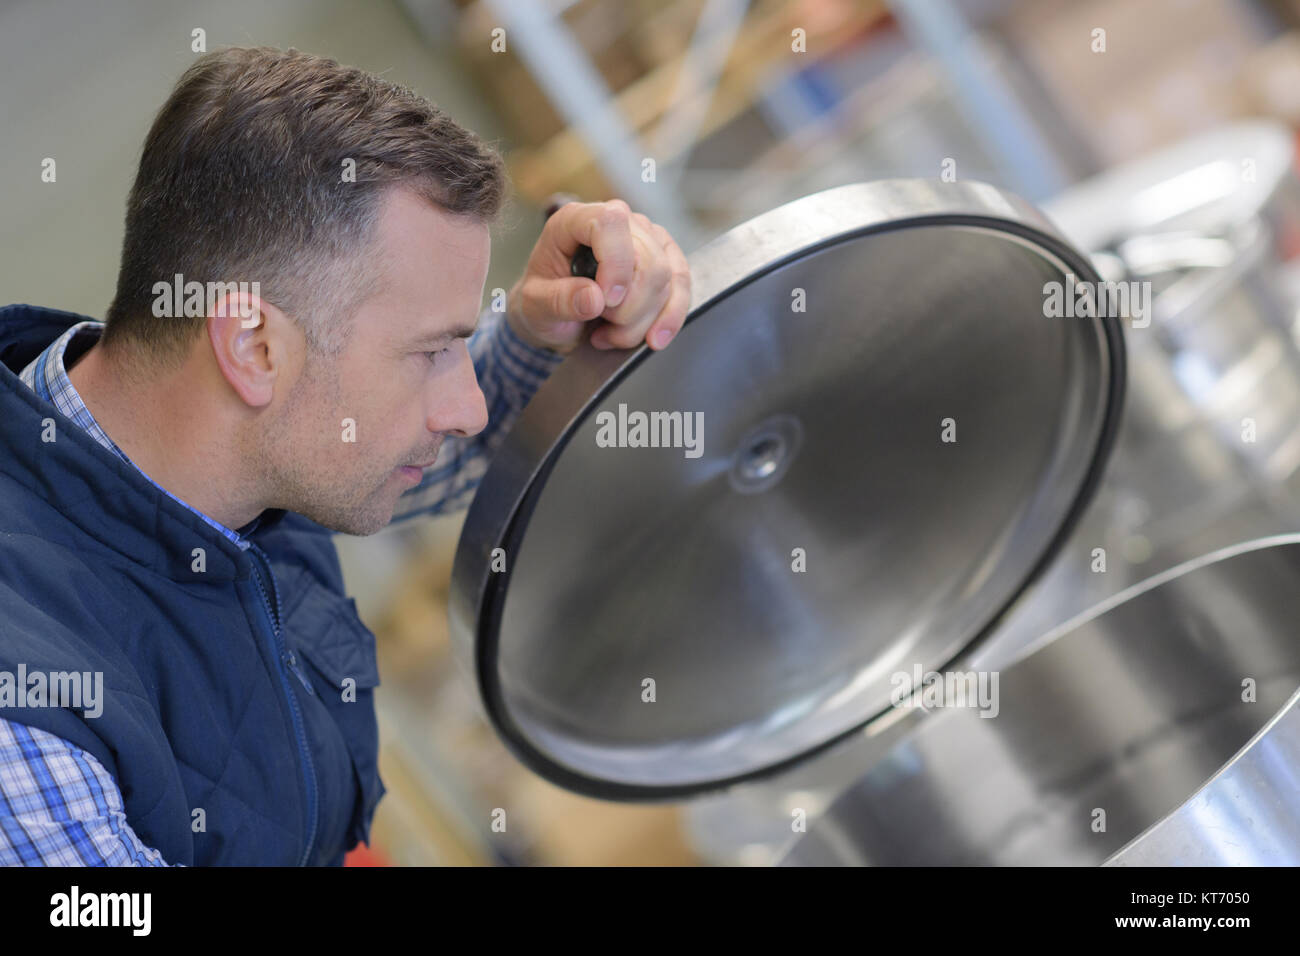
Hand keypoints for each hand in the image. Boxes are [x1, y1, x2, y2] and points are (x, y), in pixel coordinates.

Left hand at [505, 199, 690, 354]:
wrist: (556, 318)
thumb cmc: (542, 303)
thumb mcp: (535, 306)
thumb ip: (558, 301)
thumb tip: (593, 298)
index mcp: (575, 220)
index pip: (611, 223)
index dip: (615, 264)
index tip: (605, 301)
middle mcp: (615, 222)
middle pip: (646, 259)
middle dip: (628, 306)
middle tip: (601, 323)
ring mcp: (644, 240)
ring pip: (666, 279)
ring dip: (641, 320)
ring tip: (610, 333)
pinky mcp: (664, 262)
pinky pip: (682, 288)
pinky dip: (669, 319)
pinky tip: (652, 339)